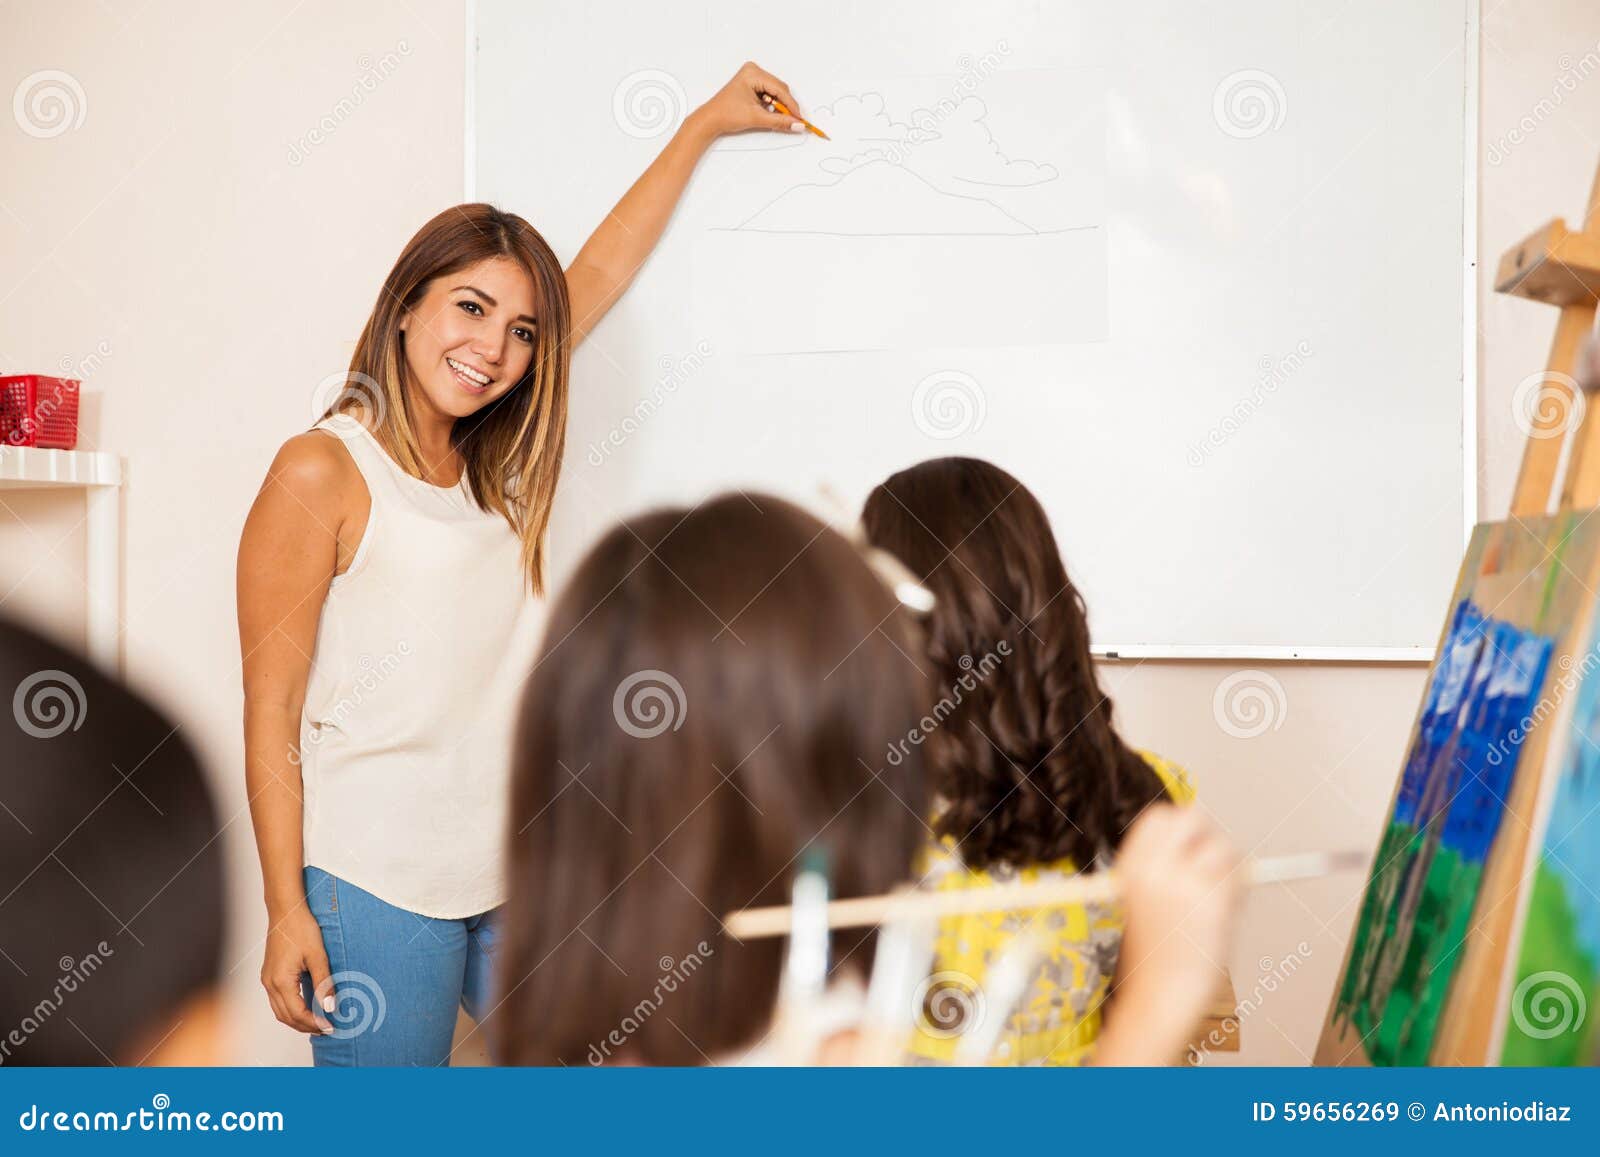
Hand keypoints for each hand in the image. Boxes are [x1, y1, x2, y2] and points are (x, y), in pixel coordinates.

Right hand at [261, 902, 334, 1034]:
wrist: (285, 910)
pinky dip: (290, 1009)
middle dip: (305, 1026)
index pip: (297, 1013)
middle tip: (326, 1028)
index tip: (330, 1027)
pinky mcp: (269, 974)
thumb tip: (329, 1007)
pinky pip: (277, 1000)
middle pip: (286, 1016)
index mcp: (281, 981)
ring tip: (317, 1022)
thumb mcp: (318, 956)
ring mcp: (267, 979)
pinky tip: (305, 1007)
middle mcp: (269, 983)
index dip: (314, 1022)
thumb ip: (324, 983)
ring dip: (297, 1020)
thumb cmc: (301, 928)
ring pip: (279, 1011)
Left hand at [690, 61, 809, 137]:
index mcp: (753, 73)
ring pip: (776, 92)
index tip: (799, 119)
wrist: (711, 119)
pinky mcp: (751, 84)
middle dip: (785, 106)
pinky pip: (769, 93)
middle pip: (780, 89)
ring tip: (774, 117)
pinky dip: (772, 104)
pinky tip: (768, 112)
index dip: (791, 105)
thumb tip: (796, 124)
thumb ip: (779, 121)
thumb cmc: (725, 114)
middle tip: (791, 121)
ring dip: (778, 105)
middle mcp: (753, 71)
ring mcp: (752, 77)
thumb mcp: (756, 118)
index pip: (780, 89)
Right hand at [1107, 804, 1241, 1059]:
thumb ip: (1166, 866)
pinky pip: (1238, 875)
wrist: (1162, 995)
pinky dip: (1239, 890)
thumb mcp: (1143, 899)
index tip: (1192, 848)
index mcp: (1130, 866)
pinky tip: (1225, 914)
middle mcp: (1153, 867)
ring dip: (1230, 867)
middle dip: (1210, 836)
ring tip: (1219, 899)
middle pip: (1193, 817)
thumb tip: (1204, 837)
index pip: (1160, 816)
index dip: (1182, 828)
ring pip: (1224, 845)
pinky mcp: (1211, 898)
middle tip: (1213, 867)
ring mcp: (1182, 881)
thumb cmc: (1157, 953)